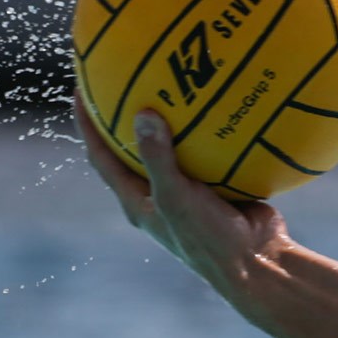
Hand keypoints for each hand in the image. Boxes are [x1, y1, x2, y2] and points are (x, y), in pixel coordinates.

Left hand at [72, 95, 287, 292]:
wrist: (258, 261)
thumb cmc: (209, 238)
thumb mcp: (176, 198)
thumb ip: (158, 158)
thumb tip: (142, 114)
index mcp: (138, 201)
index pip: (101, 157)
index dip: (87, 125)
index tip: (80, 90)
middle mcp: (158, 193)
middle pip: (132, 147)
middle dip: (124, 114)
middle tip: (121, 76)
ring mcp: (189, 188)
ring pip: (173, 145)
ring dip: (171, 117)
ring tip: (169, 80)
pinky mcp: (217, 184)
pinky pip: (209, 149)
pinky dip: (210, 127)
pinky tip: (217, 99)